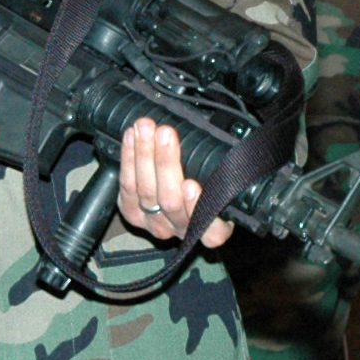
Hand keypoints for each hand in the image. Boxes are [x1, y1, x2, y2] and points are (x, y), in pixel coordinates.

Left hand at [116, 118, 235, 247]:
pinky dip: (128, 158)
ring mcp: (156, 224)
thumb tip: (232, 134)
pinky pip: (127, 187)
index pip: (211, 231)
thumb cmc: (210, 178)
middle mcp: (183, 229)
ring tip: (146, 128)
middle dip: (166, 163)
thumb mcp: (224, 176)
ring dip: (144, 155)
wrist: (176, 187)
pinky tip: (131, 137)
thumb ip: (226, 168)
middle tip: (165, 133)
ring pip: (147, 192)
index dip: (197, 207)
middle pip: (171, 202)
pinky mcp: (132, 214)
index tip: (191, 184)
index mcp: (213, 229)